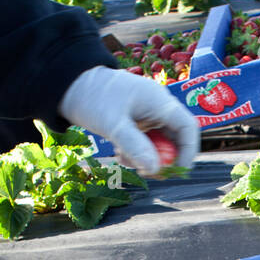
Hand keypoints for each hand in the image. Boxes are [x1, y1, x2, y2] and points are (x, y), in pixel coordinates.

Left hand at [59, 65, 199, 174]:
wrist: (71, 86)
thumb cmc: (92, 98)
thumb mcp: (112, 124)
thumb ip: (134, 146)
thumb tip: (154, 169)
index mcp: (159, 102)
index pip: (188, 128)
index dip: (189, 151)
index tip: (177, 171)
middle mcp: (158, 108)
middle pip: (176, 139)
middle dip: (164, 159)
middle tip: (147, 173)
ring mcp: (148, 116)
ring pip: (160, 145)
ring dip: (146, 158)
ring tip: (124, 158)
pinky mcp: (137, 123)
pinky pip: (146, 144)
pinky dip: (136, 153)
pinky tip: (120, 153)